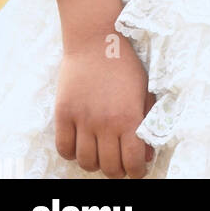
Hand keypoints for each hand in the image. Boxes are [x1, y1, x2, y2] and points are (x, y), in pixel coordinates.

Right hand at [55, 38, 155, 178]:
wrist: (96, 38)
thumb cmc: (124, 63)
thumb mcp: (144, 90)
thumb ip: (146, 123)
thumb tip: (146, 155)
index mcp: (128, 117)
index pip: (132, 163)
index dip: (136, 172)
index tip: (136, 169)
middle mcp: (104, 123)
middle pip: (109, 167)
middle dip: (117, 170)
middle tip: (119, 161)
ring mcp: (82, 119)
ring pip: (86, 162)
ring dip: (95, 163)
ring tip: (100, 152)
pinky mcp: (63, 113)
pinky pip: (64, 149)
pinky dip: (72, 153)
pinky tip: (81, 143)